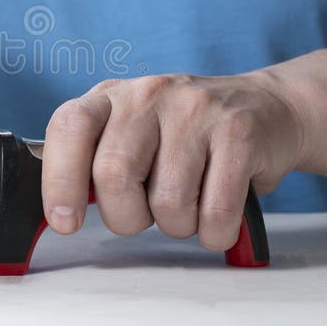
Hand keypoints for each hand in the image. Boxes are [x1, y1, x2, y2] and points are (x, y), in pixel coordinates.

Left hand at [41, 72, 304, 250]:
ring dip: (177, 225)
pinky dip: (214, 231)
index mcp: (111, 96)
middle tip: (145, 213)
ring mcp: (196, 110)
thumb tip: (60, 212)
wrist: (268, 107)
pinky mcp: (239, 134)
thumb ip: (93, 162)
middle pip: (113, 175)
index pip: (68, 128)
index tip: (65, 222)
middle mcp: (149, 94)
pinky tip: (218, 213)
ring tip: (189, 203)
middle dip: (126, 217)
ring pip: (167, 202)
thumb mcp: (130, 132)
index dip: (59, 179)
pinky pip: (215, 212)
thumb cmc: (185, 134)